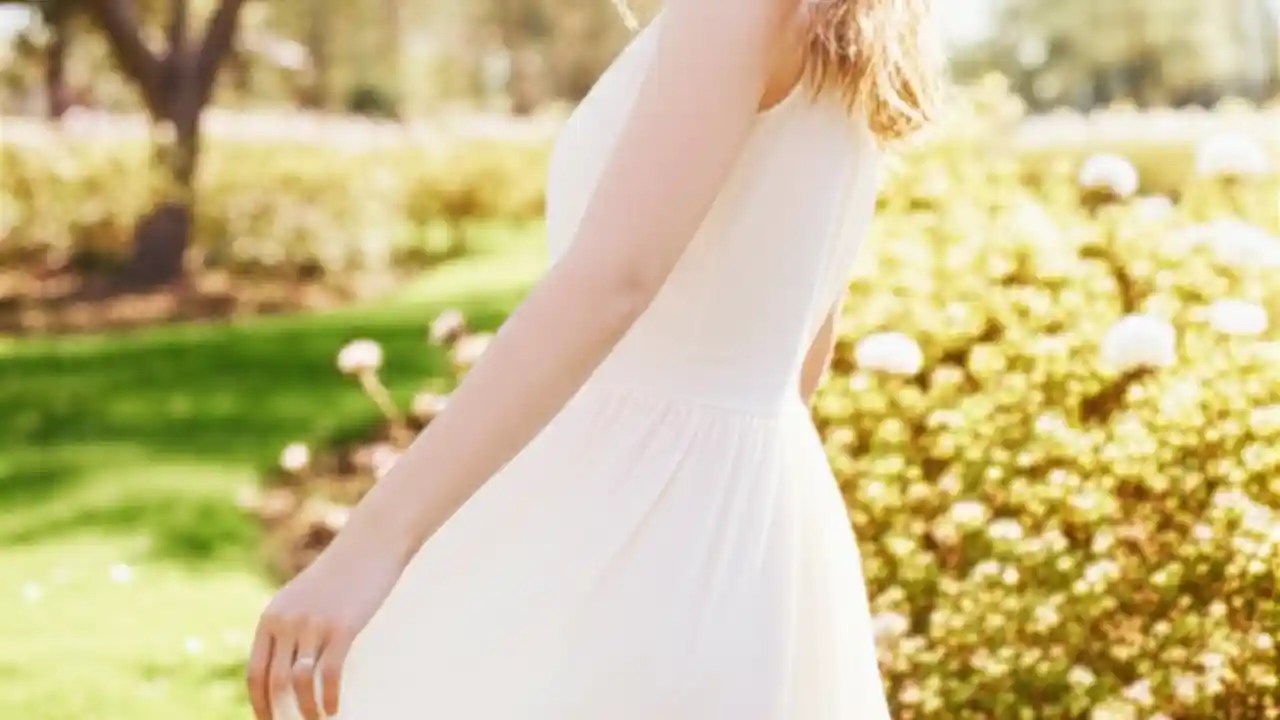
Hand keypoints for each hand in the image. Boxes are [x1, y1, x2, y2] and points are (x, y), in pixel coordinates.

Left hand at [247, 540, 402, 719]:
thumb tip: (286, 664)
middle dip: (280, 714)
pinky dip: (330, 697)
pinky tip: (335, 707)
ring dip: (306, 710)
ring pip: (300, 682)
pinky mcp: (341, 627)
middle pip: (274, 682)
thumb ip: (289, 626)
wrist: (369, 544)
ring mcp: (313, 624)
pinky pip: (329, 673)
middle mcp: (287, 621)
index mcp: (272, 617)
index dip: (259, 703)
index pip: (255, 673)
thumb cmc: (340, 574)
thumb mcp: (302, 597)